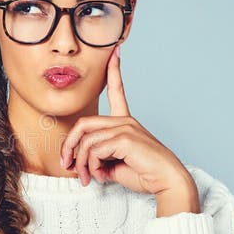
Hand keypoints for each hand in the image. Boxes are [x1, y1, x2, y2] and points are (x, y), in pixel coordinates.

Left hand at [59, 45, 193, 195]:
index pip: (117, 90)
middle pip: (83, 124)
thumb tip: (79, 163)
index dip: (114, 70)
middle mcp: (126, 121)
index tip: (115, 51)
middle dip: (69, 145)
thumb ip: (99, 157)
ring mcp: (126, 127)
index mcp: (126, 122)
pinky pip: (94, 151)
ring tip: (88, 178)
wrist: (166, 181)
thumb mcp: (115, 163)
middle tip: (66, 164)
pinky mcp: (125, 138)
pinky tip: (102, 176)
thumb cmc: (144, 174)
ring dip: (82, 164)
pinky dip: (92, 167)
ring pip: (86, 141)